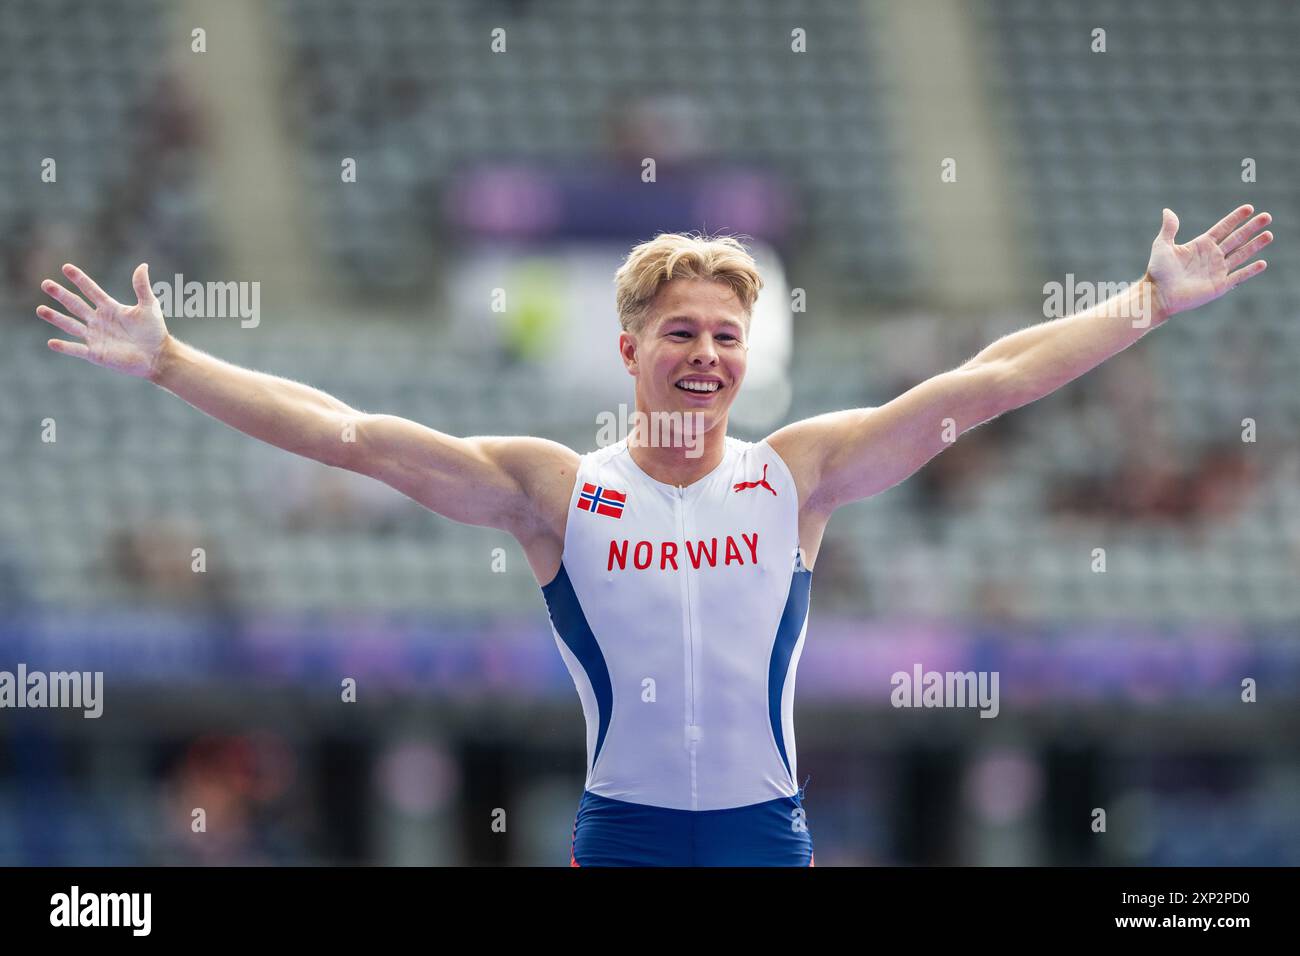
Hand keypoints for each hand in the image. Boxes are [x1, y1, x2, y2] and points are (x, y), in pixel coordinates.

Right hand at [38, 263, 171, 379]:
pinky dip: (65, 347)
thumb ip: (142, 287)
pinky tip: (51, 342)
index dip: (80, 279)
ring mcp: (96, 337)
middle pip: (75, 305)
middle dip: (61, 295)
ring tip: (40, 310)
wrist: (158, 356)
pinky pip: (77, 349)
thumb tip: (143, 265)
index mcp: (110, 308)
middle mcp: (99, 321)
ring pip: (71, 325)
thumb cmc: (154, 331)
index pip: (91, 290)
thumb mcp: (149, 306)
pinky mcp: (96, 353)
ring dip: (56, 318)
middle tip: (46, 284)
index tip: (66, 267)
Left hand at [1144, 205, 1271, 317]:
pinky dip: (1250, 271)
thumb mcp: (1162, 246)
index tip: (1249, 208)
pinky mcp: (1219, 286)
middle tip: (1267, 217)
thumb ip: (1169, 229)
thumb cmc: (1158, 271)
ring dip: (1255, 245)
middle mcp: (1212, 256)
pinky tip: (1262, 263)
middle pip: (1237, 238)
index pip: (1223, 228)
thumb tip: (1167, 211)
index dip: (1236, 218)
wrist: (1158, 295)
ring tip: (1269, 235)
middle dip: (1252, 228)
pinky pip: (1238, 277)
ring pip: (1241, 255)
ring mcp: (1217, 271)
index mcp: (1202, 245)